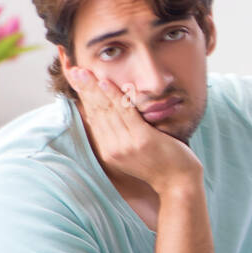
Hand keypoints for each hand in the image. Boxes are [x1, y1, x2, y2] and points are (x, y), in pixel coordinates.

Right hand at [67, 66, 203, 196]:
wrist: (178, 183)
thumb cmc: (159, 164)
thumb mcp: (132, 151)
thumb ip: (118, 134)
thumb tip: (107, 113)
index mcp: (108, 151)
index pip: (93, 118)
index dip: (83, 97)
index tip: (75, 79)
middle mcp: (113, 149)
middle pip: (96, 112)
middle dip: (84, 89)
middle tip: (73, 69)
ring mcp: (126, 144)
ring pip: (107, 110)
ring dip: (94, 89)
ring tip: (84, 72)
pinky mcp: (141, 139)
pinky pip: (125, 112)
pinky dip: (113, 96)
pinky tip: (104, 82)